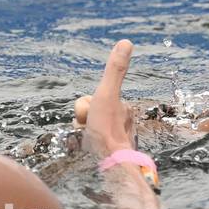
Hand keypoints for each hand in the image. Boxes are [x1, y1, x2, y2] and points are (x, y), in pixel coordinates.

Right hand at [77, 39, 135, 157]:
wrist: (110, 166)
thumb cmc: (107, 130)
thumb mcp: (107, 95)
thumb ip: (115, 70)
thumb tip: (126, 42)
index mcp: (121, 108)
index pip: (90, 101)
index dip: (86, 109)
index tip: (95, 118)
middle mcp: (120, 123)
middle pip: (88, 116)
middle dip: (83, 123)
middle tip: (91, 132)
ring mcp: (113, 140)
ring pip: (85, 131)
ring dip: (83, 136)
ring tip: (90, 144)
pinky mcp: (108, 155)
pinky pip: (89, 146)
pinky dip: (86, 147)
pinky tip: (91, 153)